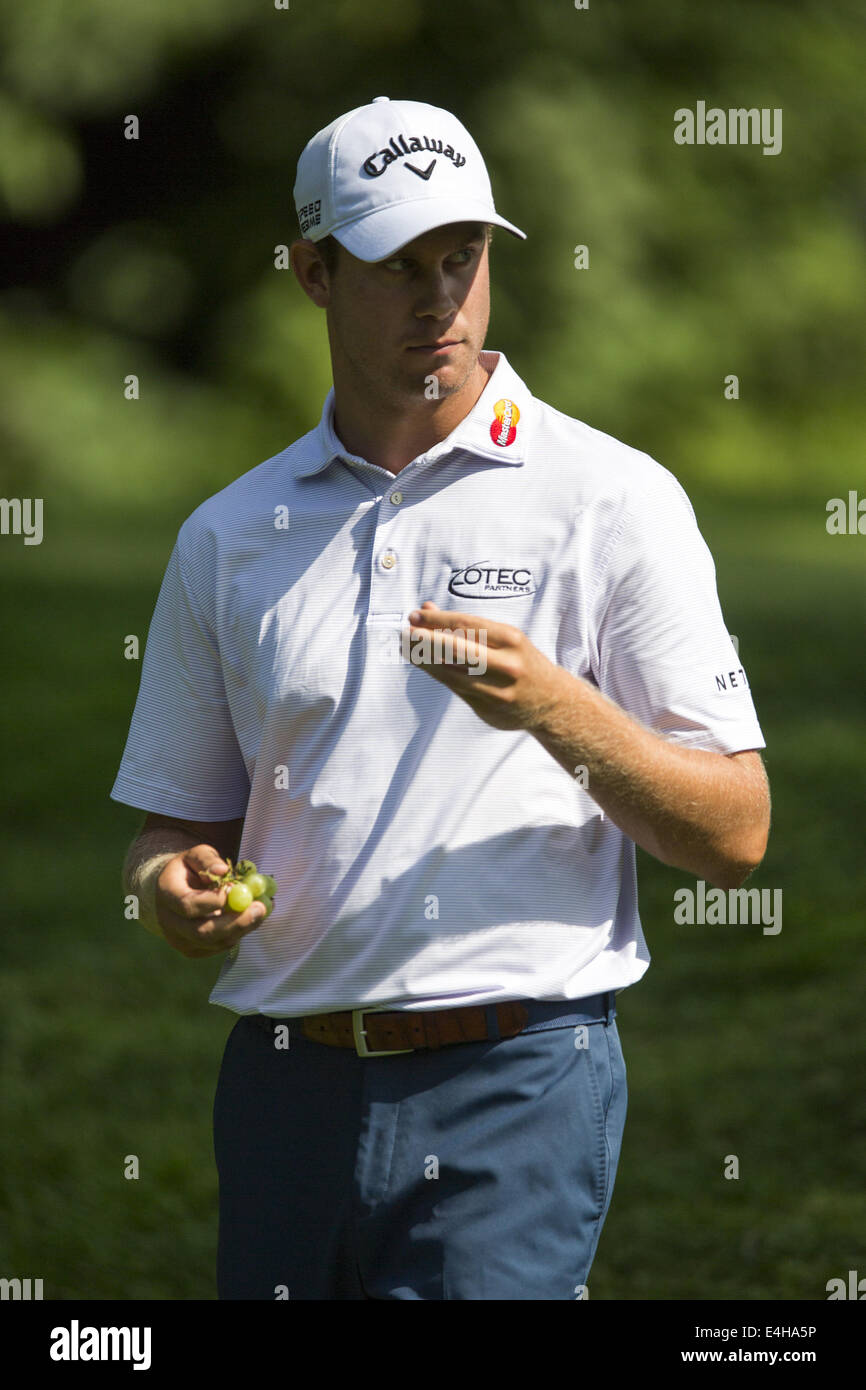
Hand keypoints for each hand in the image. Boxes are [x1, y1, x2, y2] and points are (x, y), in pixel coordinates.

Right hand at [155, 844, 267, 957]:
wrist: (173, 892)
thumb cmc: (188, 870)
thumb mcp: (195, 856)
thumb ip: (207, 860)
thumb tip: (222, 870)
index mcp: (167, 895)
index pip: (188, 905)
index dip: (213, 901)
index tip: (235, 889)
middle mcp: (169, 922)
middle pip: (202, 932)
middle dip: (235, 922)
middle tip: (260, 908)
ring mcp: (180, 940)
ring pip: (215, 943)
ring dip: (242, 928)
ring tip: (260, 909)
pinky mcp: (193, 951)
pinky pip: (219, 947)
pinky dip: (238, 933)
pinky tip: (249, 918)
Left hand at [404, 601, 561, 731]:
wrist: (552, 702)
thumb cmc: (522, 662)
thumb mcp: (505, 638)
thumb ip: (466, 627)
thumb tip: (426, 610)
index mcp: (512, 640)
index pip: (466, 625)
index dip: (437, 620)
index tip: (415, 615)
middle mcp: (506, 665)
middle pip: (457, 650)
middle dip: (426, 640)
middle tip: (405, 633)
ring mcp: (497, 691)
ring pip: (451, 672)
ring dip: (424, 659)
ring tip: (406, 648)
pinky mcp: (488, 710)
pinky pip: (455, 689)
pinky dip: (437, 674)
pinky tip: (424, 664)